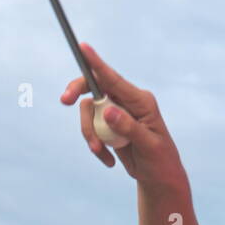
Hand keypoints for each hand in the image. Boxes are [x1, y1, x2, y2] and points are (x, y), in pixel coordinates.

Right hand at [60, 43, 184, 186]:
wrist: (158, 177)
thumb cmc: (160, 160)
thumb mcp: (148, 145)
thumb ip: (128, 127)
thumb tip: (108, 110)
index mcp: (140, 101)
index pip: (114, 79)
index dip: (97, 63)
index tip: (83, 47)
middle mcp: (127, 102)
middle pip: (95, 89)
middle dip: (78, 94)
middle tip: (65, 100)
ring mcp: (117, 114)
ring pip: (89, 112)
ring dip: (90, 134)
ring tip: (101, 153)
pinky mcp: (109, 127)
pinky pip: (91, 129)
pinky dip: (95, 146)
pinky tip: (109, 160)